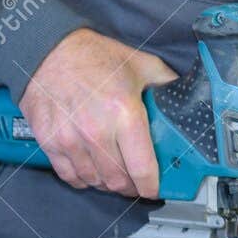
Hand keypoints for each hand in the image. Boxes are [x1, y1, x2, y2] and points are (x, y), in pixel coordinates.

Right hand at [16, 28, 176, 198]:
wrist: (49, 49)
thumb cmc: (95, 56)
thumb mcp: (140, 63)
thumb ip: (165, 82)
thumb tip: (187, 94)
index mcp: (124, 112)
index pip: (142, 167)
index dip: (151, 185)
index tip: (154, 188)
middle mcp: (96, 131)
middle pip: (118, 180)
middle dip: (131, 185)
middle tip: (136, 181)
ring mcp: (70, 139)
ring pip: (94, 181)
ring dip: (107, 183)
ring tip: (115, 175)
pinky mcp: (49, 141)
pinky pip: (69, 176)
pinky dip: (82, 179)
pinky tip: (91, 171)